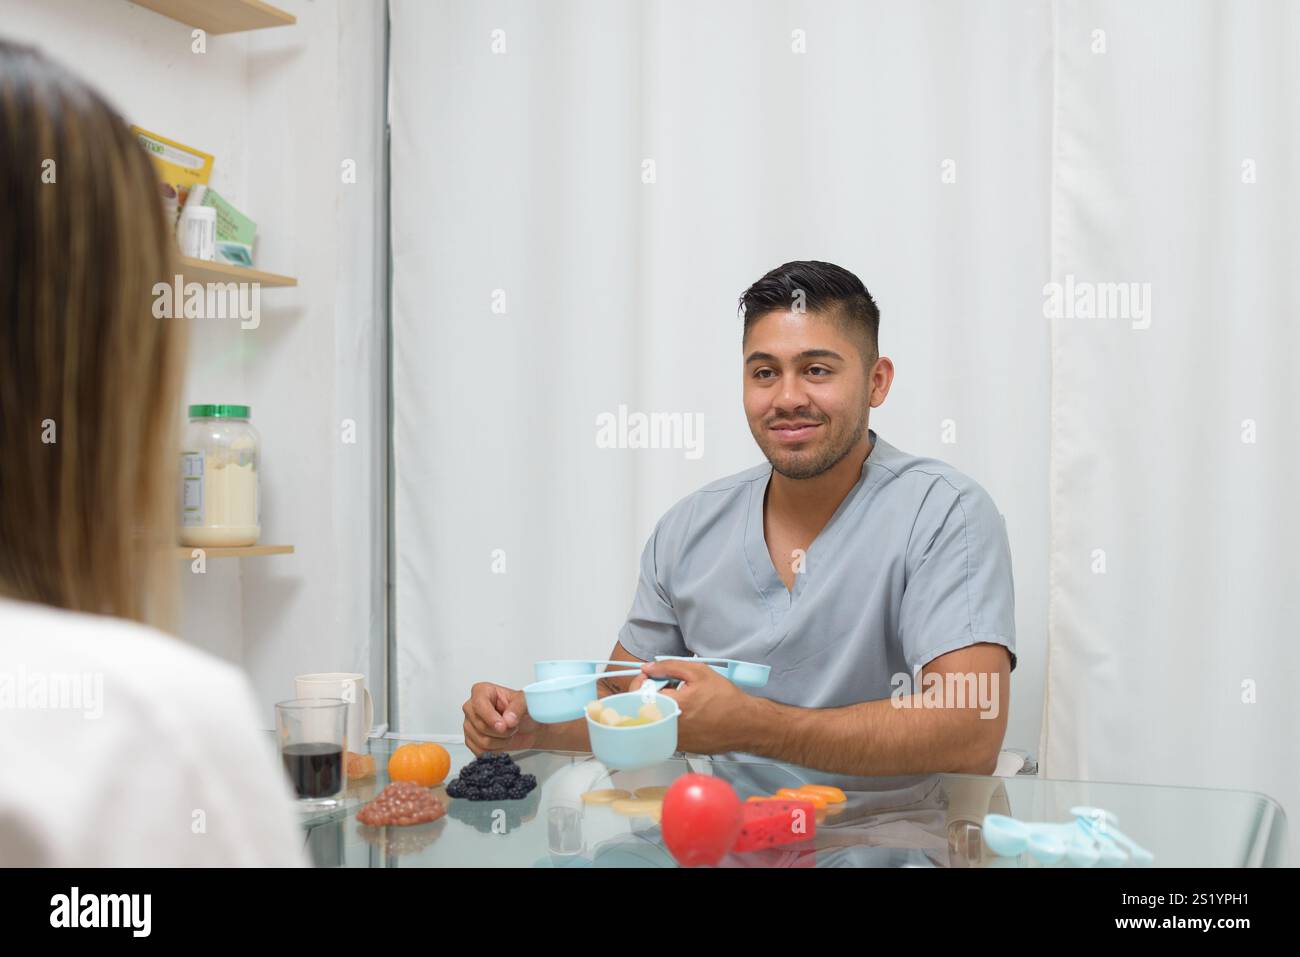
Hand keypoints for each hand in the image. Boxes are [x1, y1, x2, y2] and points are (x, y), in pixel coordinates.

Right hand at [462, 682, 543, 754]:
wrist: (528, 727)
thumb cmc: (524, 711)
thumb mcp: (526, 702)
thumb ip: (517, 708)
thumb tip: (508, 719)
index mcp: (482, 691)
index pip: (479, 704)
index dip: (491, 717)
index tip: (503, 726)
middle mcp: (472, 707)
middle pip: (481, 726)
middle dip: (502, 731)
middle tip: (513, 726)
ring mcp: (469, 724)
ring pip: (482, 741)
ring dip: (501, 741)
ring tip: (508, 733)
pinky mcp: (471, 740)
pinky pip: (480, 751)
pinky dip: (496, 750)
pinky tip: (502, 741)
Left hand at [632, 659, 757, 753]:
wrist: (745, 724)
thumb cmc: (726, 699)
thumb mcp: (699, 672)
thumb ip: (669, 666)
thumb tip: (648, 668)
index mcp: (671, 705)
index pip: (638, 694)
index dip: (641, 682)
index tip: (650, 677)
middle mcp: (669, 726)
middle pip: (643, 708)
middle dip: (651, 694)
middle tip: (667, 687)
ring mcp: (673, 739)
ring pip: (654, 720)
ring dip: (660, 708)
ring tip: (679, 701)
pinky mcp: (680, 747)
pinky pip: (665, 730)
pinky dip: (670, 719)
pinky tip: (686, 713)